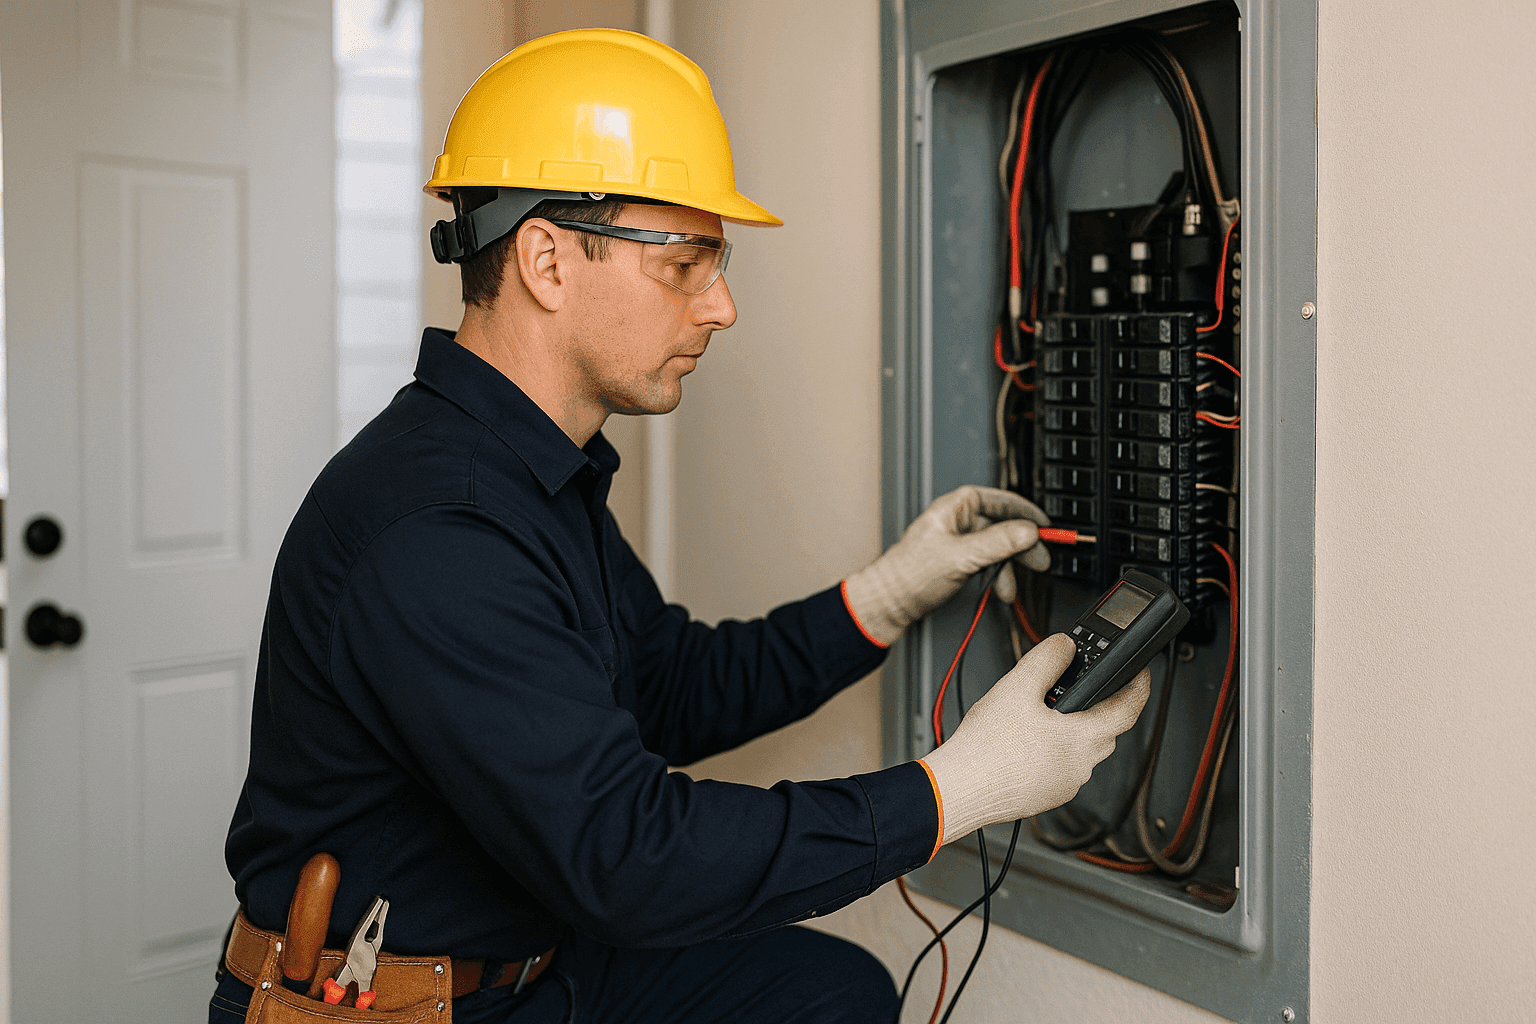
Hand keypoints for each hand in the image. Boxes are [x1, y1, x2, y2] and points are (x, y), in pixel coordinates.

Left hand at [843, 485, 1049, 646]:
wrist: (889, 602)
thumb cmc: (909, 574)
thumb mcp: (961, 556)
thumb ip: (997, 543)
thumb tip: (1027, 532)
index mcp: (954, 508)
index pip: (997, 500)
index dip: (1023, 511)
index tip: (1043, 524)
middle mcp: (957, 522)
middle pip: (1001, 526)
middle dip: (1021, 545)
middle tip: (1040, 560)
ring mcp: (958, 542)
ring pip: (996, 548)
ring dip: (1009, 567)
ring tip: (1013, 587)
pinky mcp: (957, 562)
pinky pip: (987, 563)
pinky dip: (997, 576)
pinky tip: (1001, 589)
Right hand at [920, 634, 1150, 843]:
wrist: (959, 788)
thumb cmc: (986, 748)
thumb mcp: (1017, 686)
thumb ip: (1048, 659)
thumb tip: (1065, 647)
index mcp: (1083, 738)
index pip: (1129, 709)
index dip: (1138, 686)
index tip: (1140, 673)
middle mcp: (1081, 766)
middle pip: (1104, 729)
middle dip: (1096, 705)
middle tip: (1075, 686)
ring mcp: (1064, 785)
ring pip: (1081, 749)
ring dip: (1070, 729)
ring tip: (1038, 714)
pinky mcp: (1046, 796)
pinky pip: (1060, 767)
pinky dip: (1052, 750)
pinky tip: (1024, 740)